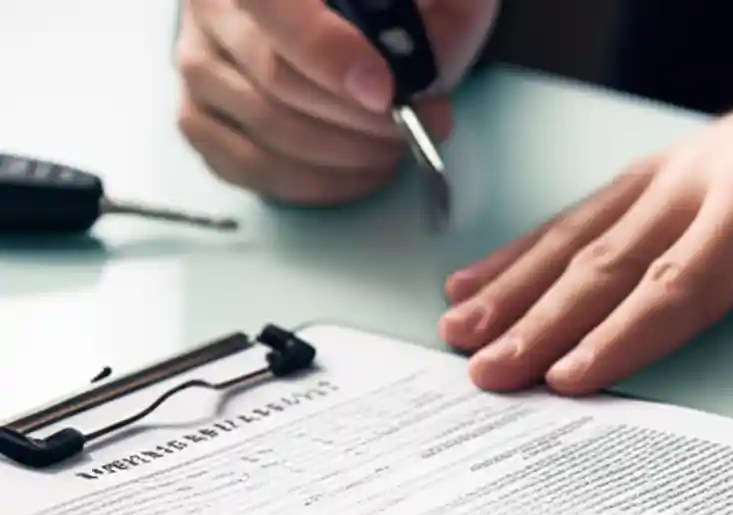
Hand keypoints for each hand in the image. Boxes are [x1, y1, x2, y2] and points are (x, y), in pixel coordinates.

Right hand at [175, 0, 496, 203]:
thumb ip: (437, 10)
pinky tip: (358, 171)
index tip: (386, 92)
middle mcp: (211, 9)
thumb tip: (430, 63)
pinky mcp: (198, 117)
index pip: (271, 5)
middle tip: (417, 127)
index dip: (327, 54)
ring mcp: (198, 65)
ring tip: (395, 150)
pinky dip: (315, 183)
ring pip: (265, 131)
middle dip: (361, 119)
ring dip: (345, 156)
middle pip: (277, 79)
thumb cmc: (384, 3)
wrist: (342, 17)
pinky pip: (248, 169)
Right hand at [438, 34, 732, 393]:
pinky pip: (587, 209)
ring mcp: (677, 168)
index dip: (620, 339)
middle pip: (608, 266)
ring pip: (580, 235)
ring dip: (516, 284)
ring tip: (460, 326)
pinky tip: (488, 273)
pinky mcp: (667, 166)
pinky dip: (533, 245)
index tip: (566, 381)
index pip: (677, 287)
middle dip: (540, 324)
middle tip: (486, 371)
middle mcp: (704, 180)